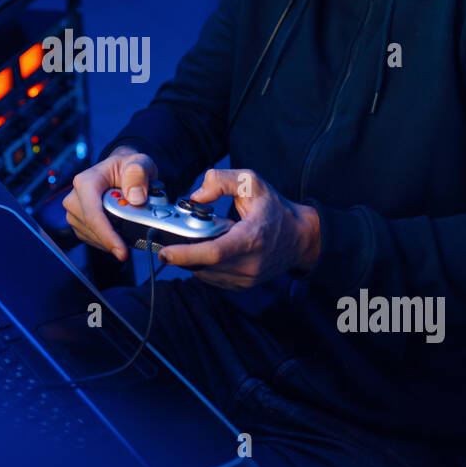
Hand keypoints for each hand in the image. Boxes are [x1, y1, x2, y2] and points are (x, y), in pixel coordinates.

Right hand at [63, 146, 157, 262]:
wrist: (120, 170)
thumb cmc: (126, 166)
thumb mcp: (139, 162)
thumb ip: (139, 174)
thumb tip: (135, 198)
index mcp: (86, 181)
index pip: (92, 214)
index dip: (107, 235)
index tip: (122, 251)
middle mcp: (75, 197)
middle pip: (93, 229)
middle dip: (115, 236)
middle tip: (137, 233)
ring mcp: (75, 212)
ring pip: (93, 237)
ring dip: (113, 238)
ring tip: (129, 226)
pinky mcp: (79, 224)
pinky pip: (93, 240)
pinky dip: (108, 240)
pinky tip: (119, 231)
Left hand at [159, 168, 320, 289]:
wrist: (300, 238)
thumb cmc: (274, 209)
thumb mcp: (251, 183)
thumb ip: (221, 180)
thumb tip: (196, 196)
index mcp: (252, 237)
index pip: (214, 252)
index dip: (186, 254)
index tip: (165, 252)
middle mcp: (250, 263)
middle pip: (204, 265)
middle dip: (182, 253)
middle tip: (170, 239)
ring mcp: (247, 278)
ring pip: (205, 274)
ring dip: (192, 259)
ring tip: (197, 240)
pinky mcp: (244, 285)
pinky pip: (213, 279)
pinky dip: (203, 266)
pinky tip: (207, 251)